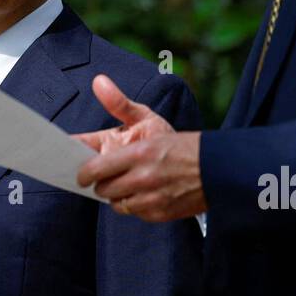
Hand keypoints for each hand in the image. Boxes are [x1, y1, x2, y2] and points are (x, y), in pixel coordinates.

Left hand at [71, 74, 207, 221]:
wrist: (216, 168)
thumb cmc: (177, 143)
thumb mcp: (149, 118)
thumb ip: (119, 103)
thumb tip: (97, 81)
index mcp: (138, 153)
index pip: (96, 170)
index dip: (83, 174)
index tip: (79, 174)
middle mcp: (143, 178)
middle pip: (103, 189)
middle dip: (101, 182)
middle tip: (106, 175)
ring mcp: (152, 199)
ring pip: (117, 204)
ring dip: (117, 195)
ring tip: (127, 182)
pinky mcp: (160, 214)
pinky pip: (134, 213)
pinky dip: (135, 205)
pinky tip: (144, 192)